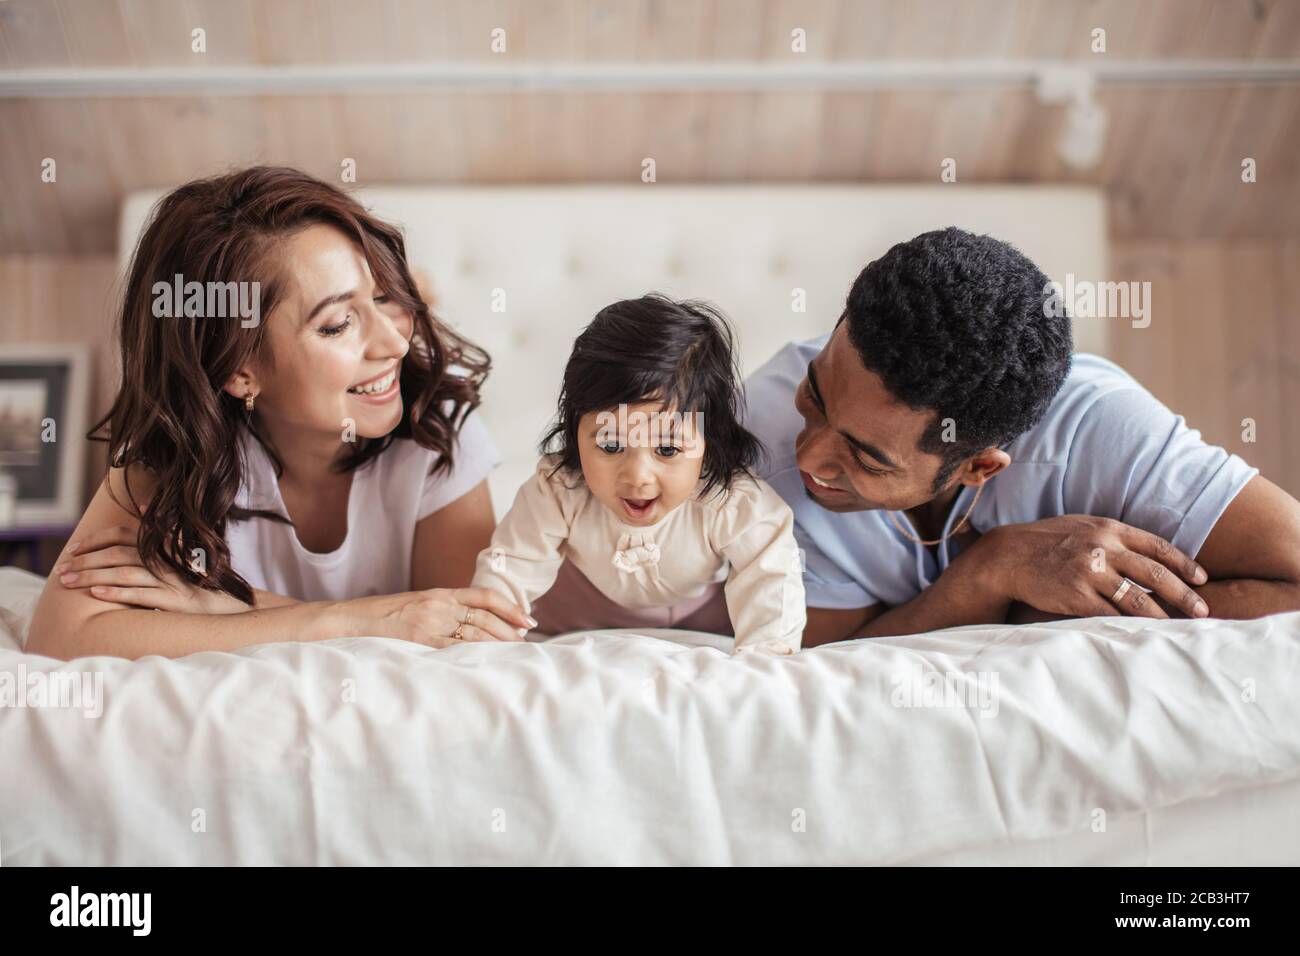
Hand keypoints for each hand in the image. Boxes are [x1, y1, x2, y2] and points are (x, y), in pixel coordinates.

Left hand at [55, 525, 248, 613]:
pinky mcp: (174, 601)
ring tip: (68, 582)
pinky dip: (117, 593)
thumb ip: (161, 531)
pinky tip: (96, 595)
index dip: (95, 540)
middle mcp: (165, 561)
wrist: (232, 606)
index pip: (124, 535)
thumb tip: (141, 504)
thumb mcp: (182, 553)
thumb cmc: (201, 582)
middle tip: (61, 570)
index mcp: (163, 548)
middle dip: (85, 561)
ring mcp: (170, 580)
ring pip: (123, 574)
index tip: (73, 550)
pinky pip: (141, 595)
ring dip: (92, 577)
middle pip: (117, 554)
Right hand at [348, 587, 536, 647]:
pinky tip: (487, 664)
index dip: (509, 608)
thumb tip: (465, 630)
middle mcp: (438, 605)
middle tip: (526, 645)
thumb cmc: (379, 618)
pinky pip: (453, 649)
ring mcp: (429, 622)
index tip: (528, 621)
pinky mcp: (418, 640)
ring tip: (514, 656)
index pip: (484, 597)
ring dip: (498, 646)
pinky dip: (474, 657)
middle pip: (484, 618)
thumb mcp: (415, 606)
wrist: (347, 620)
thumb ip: (440, 613)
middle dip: (510, 632)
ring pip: (474, 634)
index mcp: (439, 593)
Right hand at [974, 516, 1209, 619]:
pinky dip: (1130, 626)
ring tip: (1179, 628)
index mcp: (1108, 528)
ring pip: (1138, 599)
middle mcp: (1102, 548)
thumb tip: (1143, 552)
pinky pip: (1111, 615)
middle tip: (1203, 611)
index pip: (1157, 546)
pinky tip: (1143, 634)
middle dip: (1184, 594)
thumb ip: (1111, 536)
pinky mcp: (1076, 596)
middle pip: (1155, 574)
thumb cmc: (1044, 541)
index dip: (1184, 563)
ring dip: (1162, 616)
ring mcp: (1089, 572)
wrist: (1007, 556)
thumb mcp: (1081, 527)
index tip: (1202, 579)